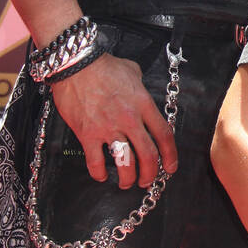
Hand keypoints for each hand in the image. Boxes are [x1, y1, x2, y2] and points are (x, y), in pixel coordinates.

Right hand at [50, 51, 177, 189]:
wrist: (76, 64)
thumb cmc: (103, 65)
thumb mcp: (132, 70)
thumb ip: (141, 85)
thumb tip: (142, 90)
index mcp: (143, 104)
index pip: (164, 135)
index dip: (170, 155)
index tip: (171, 166)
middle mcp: (129, 119)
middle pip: (148, 154)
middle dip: (151, 173)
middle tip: (148, 180)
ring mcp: (108, 128)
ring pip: (125, 163)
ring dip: (128, 178)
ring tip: (127, 183)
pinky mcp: (88, 134)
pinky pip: (95, 162)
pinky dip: (99, 173)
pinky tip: (101, 175)